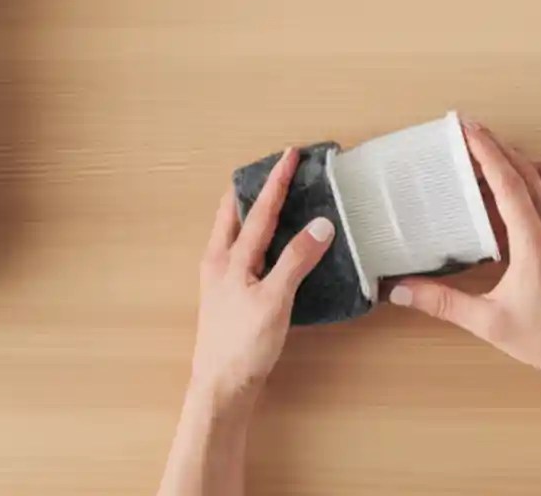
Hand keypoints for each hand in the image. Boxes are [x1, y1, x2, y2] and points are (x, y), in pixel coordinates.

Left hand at [189, 149, 334, 409]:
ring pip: (235, 232)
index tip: (290, 153)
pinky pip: (241, 252)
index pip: (258, 209)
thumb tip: (320, 225)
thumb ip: (296, 260)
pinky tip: (271, 245)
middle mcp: (219, 261)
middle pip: (235, 212)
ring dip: (254, 211)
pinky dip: (257, 237)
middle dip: (255, 188)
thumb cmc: (244, 344)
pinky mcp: (226, 295)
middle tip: (278, 170)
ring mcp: (220, 278)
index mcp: (228, 257)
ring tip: (275, 197)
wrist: (220, 387)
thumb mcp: (274, 300)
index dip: (276, 180)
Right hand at [387, 122, 540, 382]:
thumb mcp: (487, 322)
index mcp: (535, 244)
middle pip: (526, 171)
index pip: (509, 185)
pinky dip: (532, 178)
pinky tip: (513, 185)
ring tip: (486, 151)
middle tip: (466, 127)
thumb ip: (442, 303)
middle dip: (496, 145)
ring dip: (516, 158)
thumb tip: (400, 290)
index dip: (487, 153)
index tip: (467, 129)